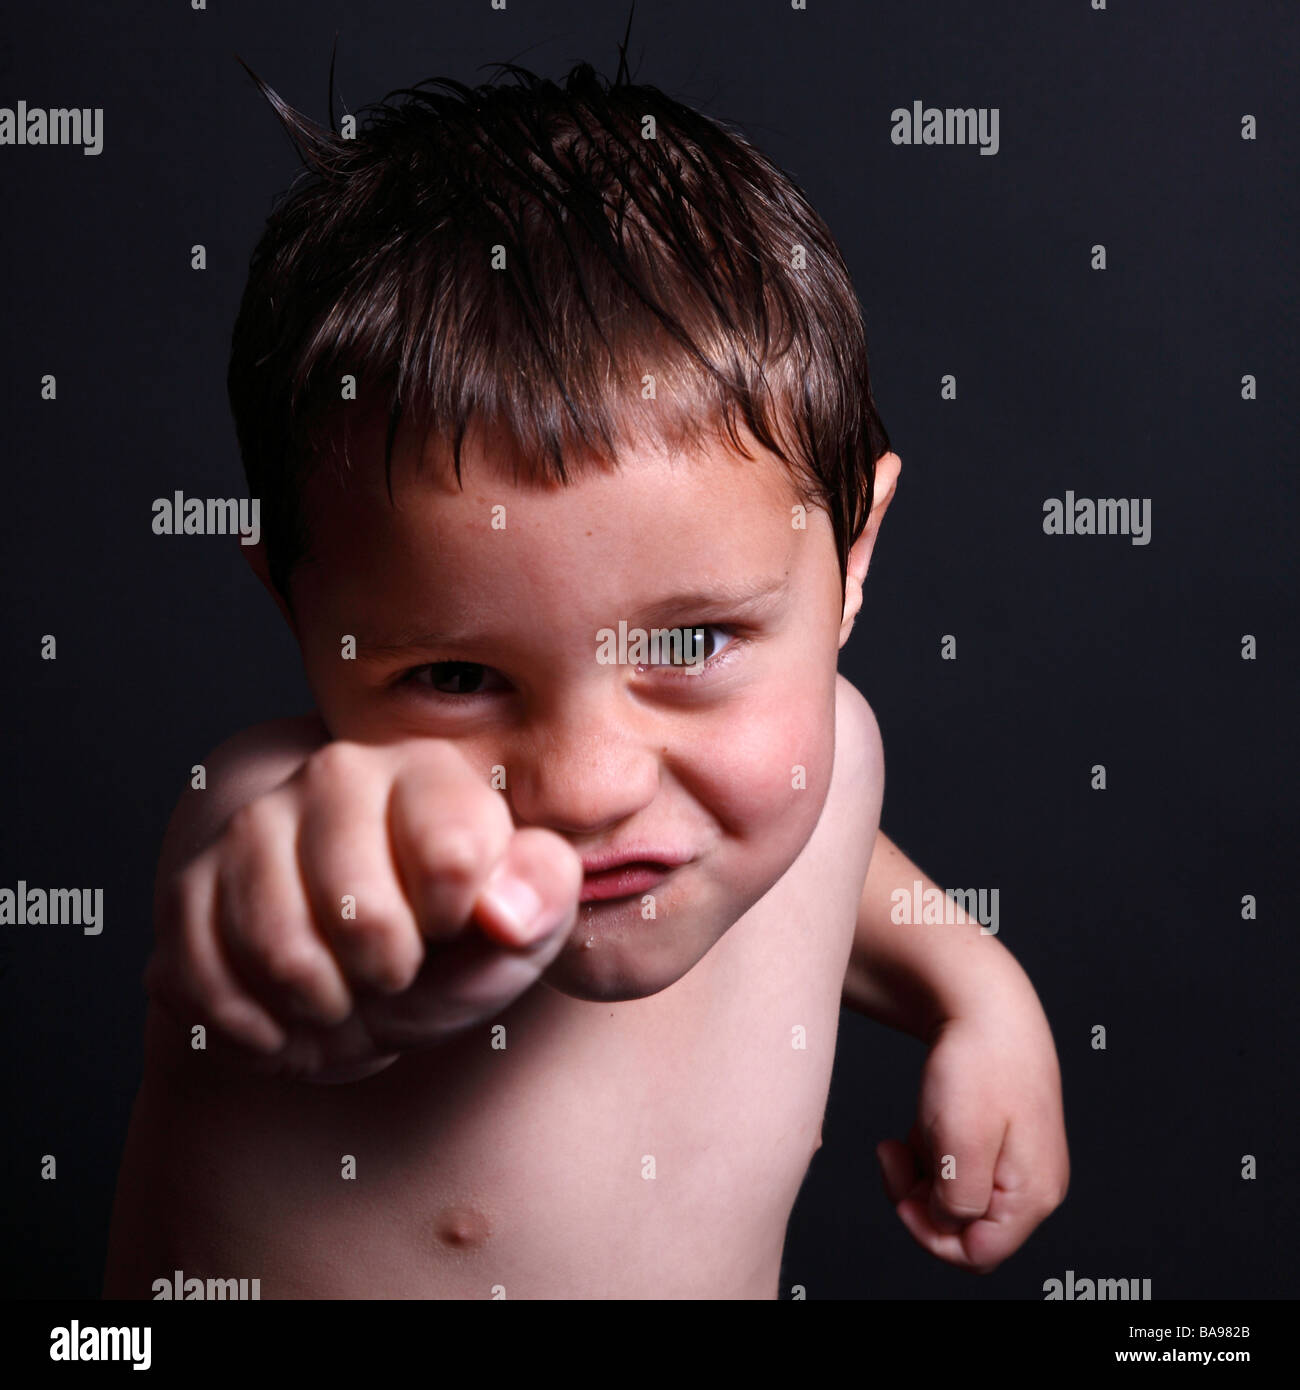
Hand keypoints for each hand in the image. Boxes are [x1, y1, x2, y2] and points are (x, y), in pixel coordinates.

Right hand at [144, 737, 581, 1080]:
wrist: (356, 955)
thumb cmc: (454, 937)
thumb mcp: (525, 923)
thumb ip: (543, 898)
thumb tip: (504, 912)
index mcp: (428, 771)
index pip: (453, 858)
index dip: (458, 923)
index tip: (455, 924)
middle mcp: (337, 776)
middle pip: (364, 916)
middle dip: (388, 977)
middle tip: (394, 971)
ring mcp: (254, 824)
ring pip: (283, 952)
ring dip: (324, 1006)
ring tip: (344, 990)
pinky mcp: (191, 883)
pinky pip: (209, 980)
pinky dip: (257, 1027)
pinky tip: (286, 1012)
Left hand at [875, 1011, 1068, 1271]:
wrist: (986, 1000)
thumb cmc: (976, 1063)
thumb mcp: (959, 1141)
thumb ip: (958, 1201)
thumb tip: (950, 1223)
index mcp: (1031, 1193)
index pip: (977, 1254)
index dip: (928, 1235)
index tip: (899, 1195)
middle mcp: (1033, 1185)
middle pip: (965, 1228)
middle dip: (921, 1200)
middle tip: (892, 1154)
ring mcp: (1019, 1162)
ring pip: (957, 1197)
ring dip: (924, 1172)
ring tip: (910, 1129)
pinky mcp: (1001, 1139)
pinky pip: (959, 1167)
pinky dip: (933, 1150)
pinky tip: (925, 1118)